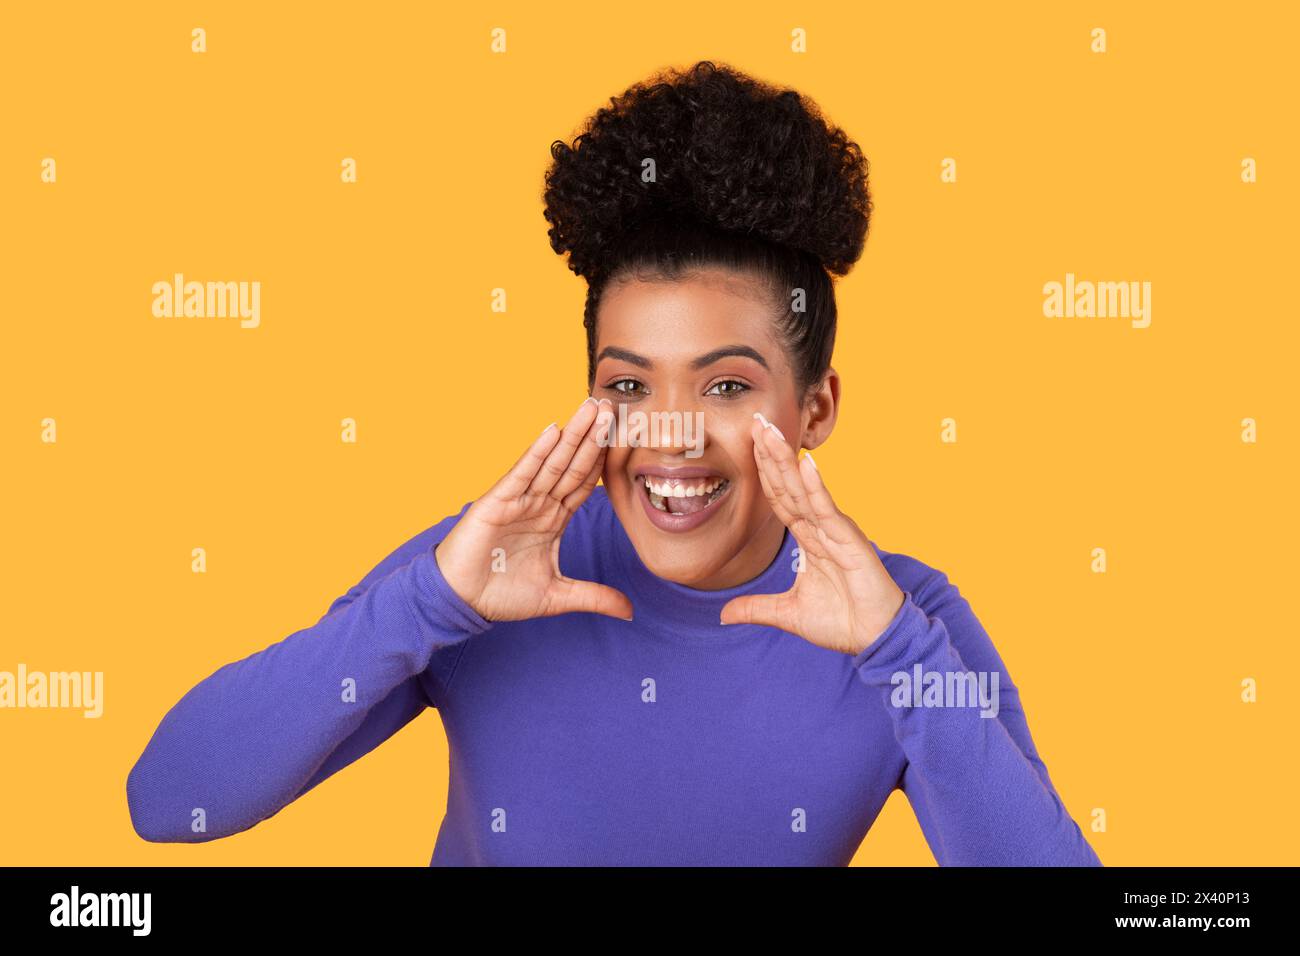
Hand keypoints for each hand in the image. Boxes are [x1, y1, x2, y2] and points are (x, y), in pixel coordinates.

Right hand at [433, 397, 632, 622]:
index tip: (627, 439)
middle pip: (572, 465)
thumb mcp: (557, 596)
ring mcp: (519, 500)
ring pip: (551, 462)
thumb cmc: (502, 594)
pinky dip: (537, 452)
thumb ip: (593, 596)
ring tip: (591, 408)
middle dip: (593, 438)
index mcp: (554, 519)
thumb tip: (629, 611)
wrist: (461, 601)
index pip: (585, 484)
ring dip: (572, 435)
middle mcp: (539, 504)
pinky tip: (553, 430)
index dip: (605, 462)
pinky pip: (521, 473)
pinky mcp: (497, 502)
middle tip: (613, 407)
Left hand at [719, 414, 905, 654]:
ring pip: (805, 489)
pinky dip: (817, 488)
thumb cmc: (842, 622)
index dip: (763, 471)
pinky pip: (829, 510)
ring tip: (770, 432)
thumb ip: (755, 609)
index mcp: (808, 538)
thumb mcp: (787, 614)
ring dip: (787, 460)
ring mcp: (836, 531)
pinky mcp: (851, 541)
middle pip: (789, 484)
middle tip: (754, 420)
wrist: (874, 640)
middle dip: (771, 453)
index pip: (780, 498)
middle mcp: (821, 527)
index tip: (748, 443)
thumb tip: (723, 615)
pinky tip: (807, 464)